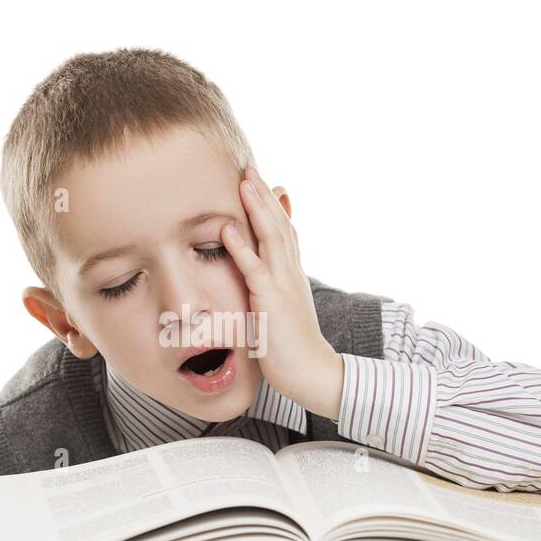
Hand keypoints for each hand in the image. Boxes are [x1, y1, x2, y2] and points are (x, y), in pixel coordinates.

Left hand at [220, 165, 343, 420]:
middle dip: (263, 195)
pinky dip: (241, 247)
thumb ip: (272, 289)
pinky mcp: (271, 301)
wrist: (312, 372)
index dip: (273, 205)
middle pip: (279, 224)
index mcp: (292, 274)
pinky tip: (228, 228)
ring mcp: (282, 284)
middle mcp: (290, 272)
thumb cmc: (293, 346)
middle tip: (248, 168)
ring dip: (257, 207)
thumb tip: (261, 276)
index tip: (260, 181)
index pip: (285, 231)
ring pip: (272, 236)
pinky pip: (254, 269)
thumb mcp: (284, 309)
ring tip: (243, 181)